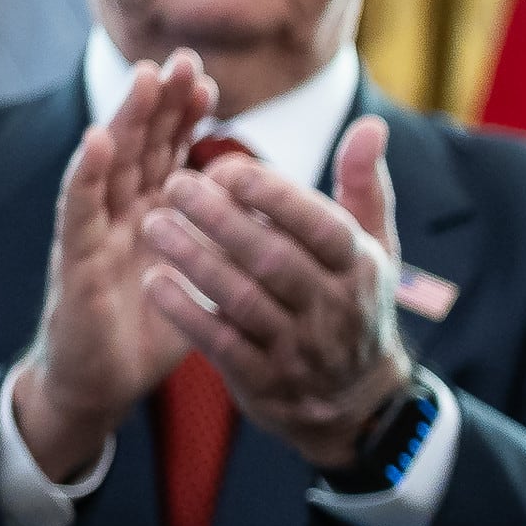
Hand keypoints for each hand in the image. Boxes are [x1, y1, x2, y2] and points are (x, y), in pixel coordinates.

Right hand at [12, 51, 219, 479]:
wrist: (102, 382)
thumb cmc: (152, 328)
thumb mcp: (202, 278)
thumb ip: (227, 242)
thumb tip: (271, 217)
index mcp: (155, 215)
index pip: (169, 154)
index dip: (185, 118)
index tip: (211, 81)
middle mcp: (122, 213)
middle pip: (141, 145)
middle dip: (160, 102)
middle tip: (184, 58)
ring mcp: (95, 230)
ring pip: (111, 164)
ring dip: (127, 118)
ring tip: (145, 77)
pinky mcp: (75, 258)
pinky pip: (79, 208)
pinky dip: (86, 171)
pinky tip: (97, 138)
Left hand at [137, 116, 419, 470]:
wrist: (355, 399)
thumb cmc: (352, 300)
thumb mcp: (373, 245)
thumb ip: (363, 184)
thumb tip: (370, 126)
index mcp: (358, 266)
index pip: (319, 225)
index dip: (272, 194)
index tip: (225, 165)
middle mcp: (333, 308)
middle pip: (273, 259)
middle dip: (220, 220)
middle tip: (174, 185)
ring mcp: (299, 348)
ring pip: (242, 299)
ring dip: (194, 260)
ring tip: (152, 224)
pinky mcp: (265, 381)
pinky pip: (221, 344)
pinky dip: (185, 312)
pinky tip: (153, 281)